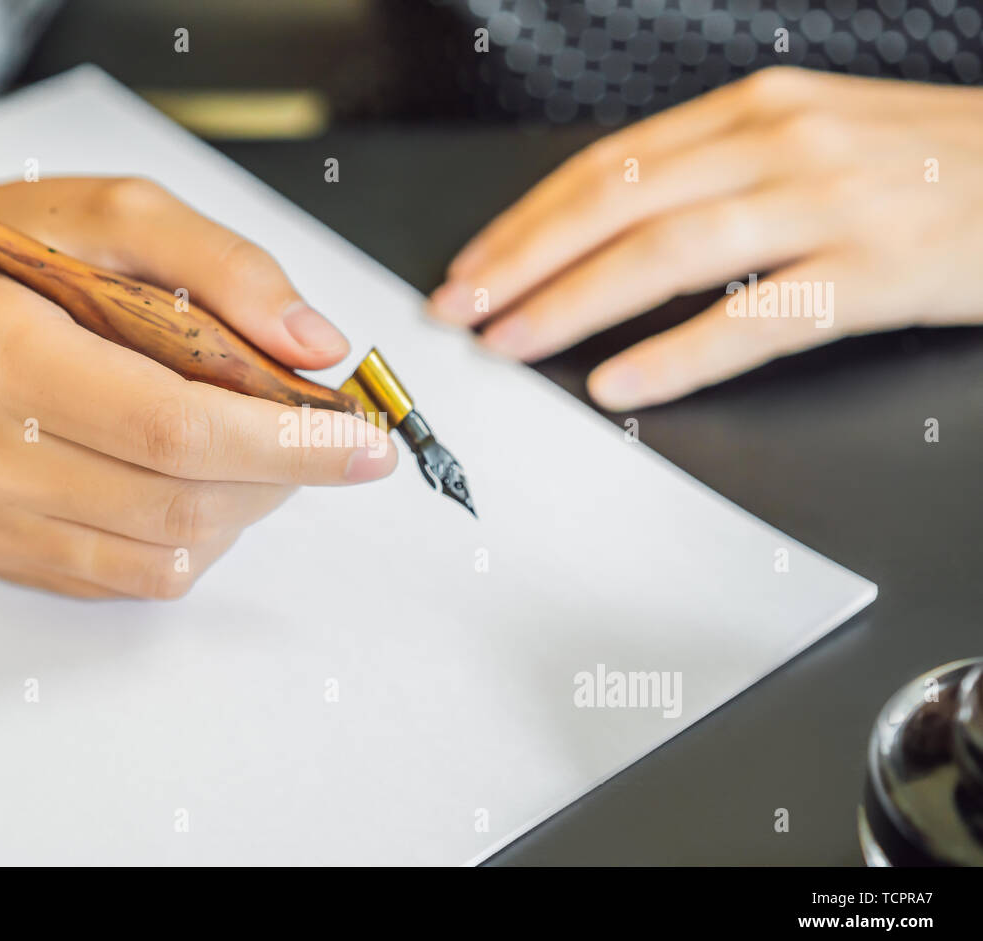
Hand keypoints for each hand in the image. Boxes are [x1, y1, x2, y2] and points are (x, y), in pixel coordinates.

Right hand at [0, 177, 395, 597]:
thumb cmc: (25, 254)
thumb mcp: (123, 214)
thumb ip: (227, 266)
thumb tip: (318, 347)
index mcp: (3, 348)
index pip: (175, 427)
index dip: (287, 444)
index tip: (368, 444)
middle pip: (181, 501)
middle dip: (281, 476)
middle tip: (321, 435)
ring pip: (170, 554)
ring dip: (244, 508)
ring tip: (247, 444)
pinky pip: (136, 578)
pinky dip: (195, 534)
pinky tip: (191, 476)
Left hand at [428, 67, 982, 409]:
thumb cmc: (926, 163)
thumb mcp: (808, 140)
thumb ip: (713, 175)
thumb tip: (610, 230)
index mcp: (754, 113)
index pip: (606, 167)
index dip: (525, 220)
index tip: (472, 264)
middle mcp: (780, 144)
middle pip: (618, 204)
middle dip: (523, 261)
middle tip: (462, 310)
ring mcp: (830, 204)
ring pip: (669, 252)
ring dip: (575, 302)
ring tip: (514, 342)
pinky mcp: (877, 270)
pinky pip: (758, 318)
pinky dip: (679, 353)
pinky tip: (623, 380)